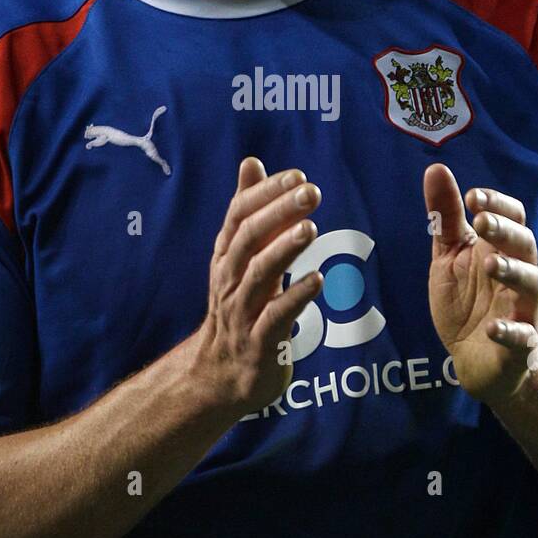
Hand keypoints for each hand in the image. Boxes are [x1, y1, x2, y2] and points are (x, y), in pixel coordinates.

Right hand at [194, 156, 322, 416]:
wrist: (221, 375)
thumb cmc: (239, 307)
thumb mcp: (239, 257)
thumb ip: (250, 210)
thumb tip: (251, 162)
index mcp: (226, 255)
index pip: (240, 215)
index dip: (265, 193)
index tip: (297, 175)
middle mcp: (229, 279)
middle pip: (249, 239)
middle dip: (278, 212)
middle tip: (311, 192)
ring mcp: (242, 312)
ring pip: (259, 275)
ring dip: (284, 249)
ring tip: (310, 229)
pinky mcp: (259, 344)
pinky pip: (275, 318)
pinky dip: (295, 298)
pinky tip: (316, 281)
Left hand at [423, 164, 537, 405]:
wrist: (477, 360)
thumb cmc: (468, 302)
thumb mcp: (450, 256)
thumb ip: (446, 217)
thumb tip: (435, 168)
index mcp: (500, 250)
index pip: (513, 217)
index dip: (498, 204)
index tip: (473, 196)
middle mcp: (516, 275)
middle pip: (525, 244)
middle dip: (505, 231)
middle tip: (481, 221)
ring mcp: (521, 309)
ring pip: (532, 284)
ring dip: (513, 272)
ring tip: (490, 264)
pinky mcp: (520, 345)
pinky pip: (522, 337)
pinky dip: (510, 331)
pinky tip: (492, 327)